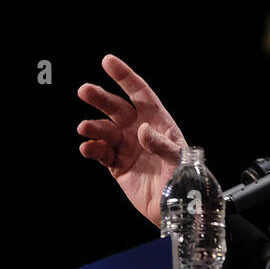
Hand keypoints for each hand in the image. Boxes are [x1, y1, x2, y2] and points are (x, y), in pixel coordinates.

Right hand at [76, 55, 187, 227]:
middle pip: (116, 108)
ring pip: (104, 130)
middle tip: (84, 90)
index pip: (139, 93)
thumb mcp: (179, 159)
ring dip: (93, 127)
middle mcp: (139, 130)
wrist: (176, 207)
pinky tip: (87, 147)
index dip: (124, 76)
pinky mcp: (117, 165)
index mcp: (158, 121)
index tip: (108, 61)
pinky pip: (101, 152)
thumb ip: (161, 144)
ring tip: (84, 127)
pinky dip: (92, 148)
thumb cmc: (185, 178)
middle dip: (100, 98)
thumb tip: (141, 130)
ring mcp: (127, 147)